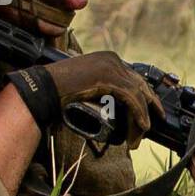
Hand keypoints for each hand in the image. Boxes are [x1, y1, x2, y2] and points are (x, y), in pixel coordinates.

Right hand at [7, 51, 162, 147]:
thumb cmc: (59, 92)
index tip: (150, 112)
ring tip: (138, 136)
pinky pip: (131, 97)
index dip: (145, 96)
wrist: (43, 88)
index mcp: (107, 59)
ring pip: (137, 93)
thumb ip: (103, 91)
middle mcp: (112, 59)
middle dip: (149, 106)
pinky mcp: (108, 77)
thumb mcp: (87, 87)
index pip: (134, 78)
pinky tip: (140, 127)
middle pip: (139, 85)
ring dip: (141, 117)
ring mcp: (111, 66)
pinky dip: (138, 114)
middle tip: (151, 124)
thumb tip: (117, 108)